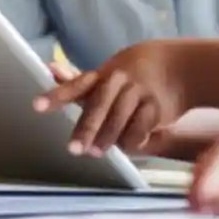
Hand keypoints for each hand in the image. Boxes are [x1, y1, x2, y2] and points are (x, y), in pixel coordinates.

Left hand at [32, 40, 195, 155]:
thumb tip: (51, 69)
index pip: (78, 83)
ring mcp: (140, 93)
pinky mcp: (157, 107)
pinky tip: (129, 144)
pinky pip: (140, 130)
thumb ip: (83, 78)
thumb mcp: (111, 70)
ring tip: (97, 151)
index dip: (57, 94)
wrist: (181, 67)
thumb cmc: (136, 72)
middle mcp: (121, 80)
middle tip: (74, 149)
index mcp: (106, 72)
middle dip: (86, 128)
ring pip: (119, 121)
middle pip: (99, 105)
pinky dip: (132, 141)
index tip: (36, 105)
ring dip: (107, 139)